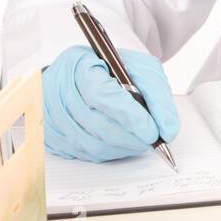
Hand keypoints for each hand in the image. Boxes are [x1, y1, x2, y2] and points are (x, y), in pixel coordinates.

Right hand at [42, 46, 179, 161]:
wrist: (79, 74)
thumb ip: (155, 93)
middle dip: (132, 137)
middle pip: (98, 125)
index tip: (152, 131)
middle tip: (152, 139)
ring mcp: (52, 117)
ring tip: (139, 138)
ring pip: (93, 145)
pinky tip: (120, 141)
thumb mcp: (137, 67)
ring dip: (124, 146)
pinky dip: (110, 152)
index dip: (131, 117)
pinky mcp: (52, 137)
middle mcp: (58, 91)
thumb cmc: (109, 70)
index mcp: (79, 65)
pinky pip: (86, 155)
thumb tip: (167, 128)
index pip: (103, 95)